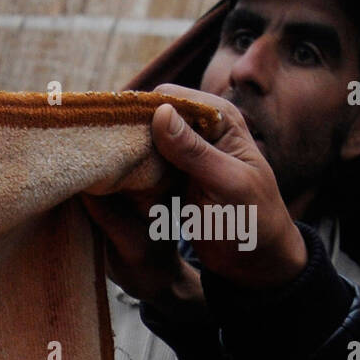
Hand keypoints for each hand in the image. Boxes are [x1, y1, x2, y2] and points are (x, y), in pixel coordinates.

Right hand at [85, 83, 306, 308]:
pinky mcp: (170, 176)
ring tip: (105, 172)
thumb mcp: (228, 185)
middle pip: (149, 116)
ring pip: (141, 141)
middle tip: (107, 159)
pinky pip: (140, 165)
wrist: (254, 261)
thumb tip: (160, 112)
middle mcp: (200, 130)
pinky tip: (114, 185)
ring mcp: (183, 154)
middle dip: (128, 133)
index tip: (117, 136)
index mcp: (221, 120)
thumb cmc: (252, 222)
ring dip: (124, 155)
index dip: (142, 112)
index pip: (170, 98)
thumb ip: (195, 151)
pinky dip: (128, 173)